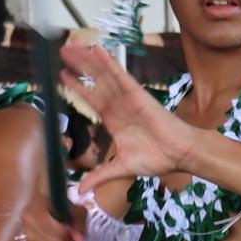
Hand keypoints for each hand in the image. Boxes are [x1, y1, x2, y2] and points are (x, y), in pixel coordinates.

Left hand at [61, 40, 195, 196]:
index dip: (76, 87)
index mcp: (114, 120)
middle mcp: (118, 105)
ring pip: (103, 75)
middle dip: (78, 67)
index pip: (90, 99)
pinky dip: (109, 63)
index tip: (61, 76)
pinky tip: (98, 50)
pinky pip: (121, 76)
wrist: (178, 155)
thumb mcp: (120, 169)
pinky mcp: (138, 94)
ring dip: (88, 61)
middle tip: (63, 52)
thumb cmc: (156, 159)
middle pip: (94, 82)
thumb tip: (80, 193)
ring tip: (71, 47)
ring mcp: (127, 98)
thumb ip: (100, 176)